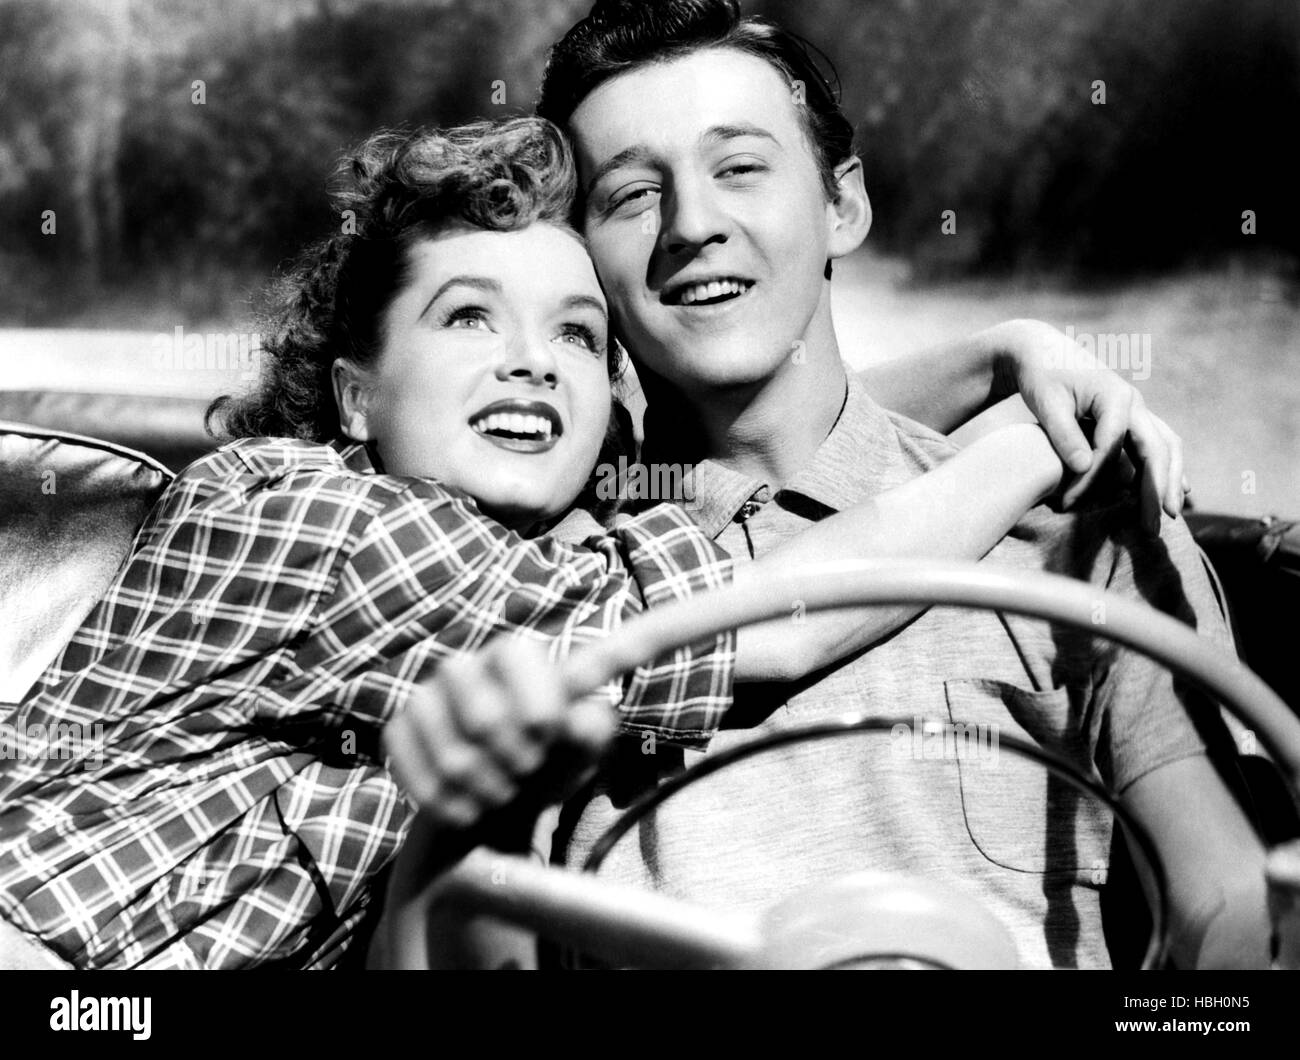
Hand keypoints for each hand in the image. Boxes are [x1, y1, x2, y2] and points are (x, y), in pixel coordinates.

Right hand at [383, 638, 615, 833]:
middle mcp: (463, 667)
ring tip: (503, 790)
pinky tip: (469, 806)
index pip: (517, 655)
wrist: (500, 796)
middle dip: (517, 760)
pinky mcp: (397, 733)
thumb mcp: (584, 744)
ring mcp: (423, 698)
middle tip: (528, 768)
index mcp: (512, 655)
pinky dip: (453, 807)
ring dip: (488, 791)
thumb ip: (592, 727)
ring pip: (454, 760)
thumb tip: (582, 719)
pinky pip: (420, 781)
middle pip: (485, 720)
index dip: (538, 705)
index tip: (550, 734)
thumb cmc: (551, 756)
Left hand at [987, 319, 1187, 532]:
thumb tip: (1084, 466)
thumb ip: (1063, 433)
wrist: (1043, 352)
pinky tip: (1176, 493)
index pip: (1110, 444)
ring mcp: (1137, 411)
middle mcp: (1134, 403)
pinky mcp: (1132, 419)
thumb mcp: (1045, 401)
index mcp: (1114, 395)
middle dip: (1156, 488)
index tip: (1067, 503)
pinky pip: (1159, 446)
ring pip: (1166, 447)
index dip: (1091, 477)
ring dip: (1170, 481)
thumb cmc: (1041, 376)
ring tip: (1171, 516)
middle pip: (1156, 448)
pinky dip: (1167, 469)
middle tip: (1153, 526)